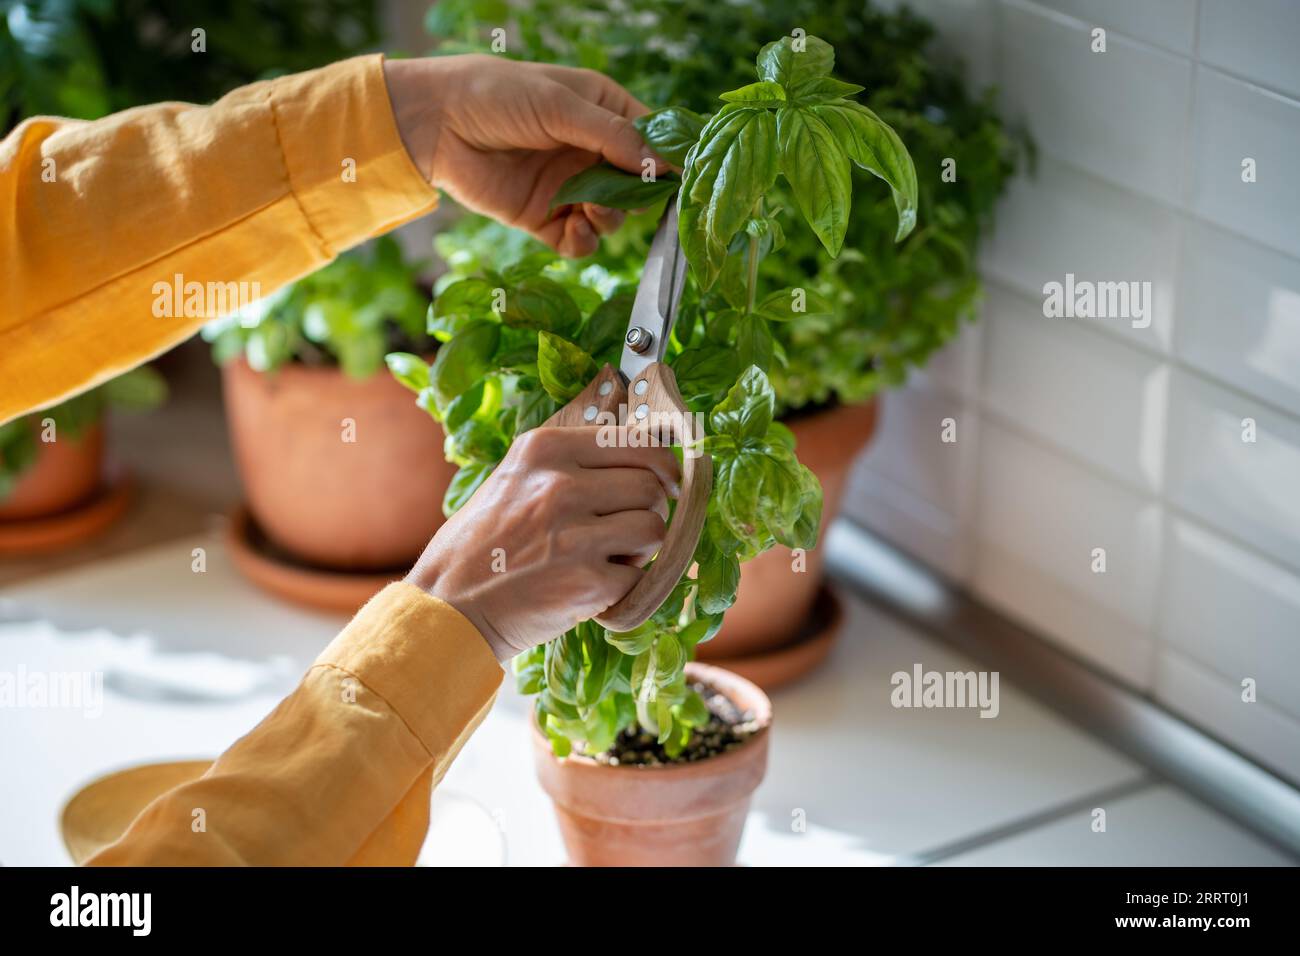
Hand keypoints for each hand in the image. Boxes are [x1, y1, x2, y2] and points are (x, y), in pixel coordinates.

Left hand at [383, 55, 665, 256]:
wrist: (437, 124)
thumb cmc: (498, 95)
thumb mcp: (560, 105)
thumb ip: (611, 136)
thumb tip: (662, 165)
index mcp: (602, 112)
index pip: (650, 140)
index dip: (664, 160)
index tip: (671, 178)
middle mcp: (590, 152)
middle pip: (636, 186)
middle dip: (637, 196)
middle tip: (627, 197)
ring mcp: (569, 187)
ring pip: (612, 216)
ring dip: (610, 218)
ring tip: (591, 208)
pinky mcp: (545, 218)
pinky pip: (579, 241)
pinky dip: (584, 241)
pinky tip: (576, 228)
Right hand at [405, 427, 680, 661]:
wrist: (449, 608)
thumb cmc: (484, 543)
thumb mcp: (516, 477)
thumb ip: (571, 459)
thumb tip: (639, 441)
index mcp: (544, 449)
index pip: (637, 442)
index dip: (661, 465)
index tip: (666, 481)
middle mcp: (559, 485)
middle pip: (651, 486)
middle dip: (648, 509)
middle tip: (624, 528)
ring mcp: (574, 535)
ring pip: (654, 528)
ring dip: (641, 548)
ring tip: (605, 557)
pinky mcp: (587, 584)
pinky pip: (639, 577)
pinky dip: (624, 588)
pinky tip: (591, 588)